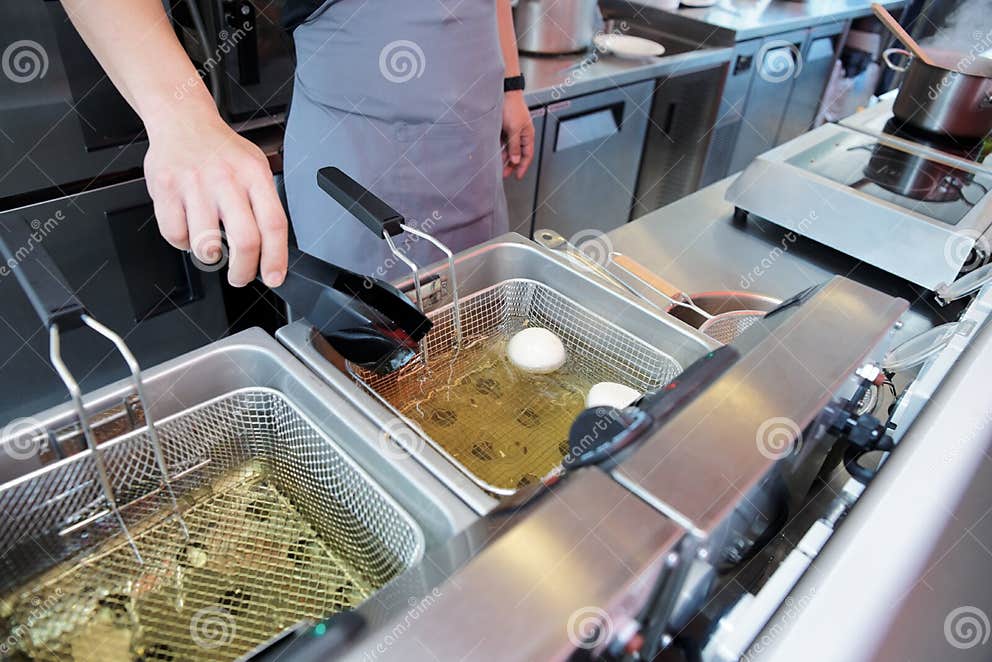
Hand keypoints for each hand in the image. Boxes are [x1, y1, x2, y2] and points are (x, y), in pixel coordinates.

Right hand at [143, 109, 287, 287]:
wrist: (182, 120)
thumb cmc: (221, 150)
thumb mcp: (255, 167)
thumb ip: (264, 205)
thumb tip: (272, 252)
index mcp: (254, 174)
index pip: (273, 224)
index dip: (276, 258)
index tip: (274, 277)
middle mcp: (226, 178)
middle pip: (245, 240)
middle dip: (243, 271)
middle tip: (240, 277)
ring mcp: (194, 184)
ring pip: (206, 244)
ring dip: (210, 256)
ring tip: (211, 243)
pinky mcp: (165, 188)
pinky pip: (176, 235)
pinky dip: (183, 242)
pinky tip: (189, 227)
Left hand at [501, 91, 534, 179]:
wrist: (504, 92)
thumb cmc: (512, 106)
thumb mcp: (514, 129)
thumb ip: (515, 146)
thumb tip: (516, 160)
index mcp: (527, 135)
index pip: (527, 155)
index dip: (523, 167)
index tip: (518, 176)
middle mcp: (521, 134)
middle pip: (517, 154)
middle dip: (511, 165)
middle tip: (504, 174)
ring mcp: (512, 131)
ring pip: (509, 148)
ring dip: (504, 158)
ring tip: (497, 166)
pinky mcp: (504, 127)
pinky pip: (502, 142)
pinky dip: (499, 149)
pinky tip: (494, 154)